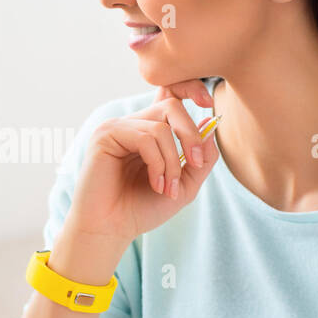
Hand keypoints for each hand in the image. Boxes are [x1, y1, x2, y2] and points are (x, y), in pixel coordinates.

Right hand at [62, 79, 219, 245]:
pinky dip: (157, 162)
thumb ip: (202, 158)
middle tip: (195, 163)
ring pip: (161, 127)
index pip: (170, 93)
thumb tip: (211, 126)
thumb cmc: (142, 209)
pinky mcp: (106, 135)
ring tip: (167, 187)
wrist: (111, 229)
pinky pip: (145, 137)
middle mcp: (133, 124)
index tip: (209, 102)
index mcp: (149, 130)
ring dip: (172, 161)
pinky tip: (155, 183)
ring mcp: (118, 127)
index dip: (191, 88)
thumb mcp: (184, 186)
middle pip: (171, 105)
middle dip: (190, 135)